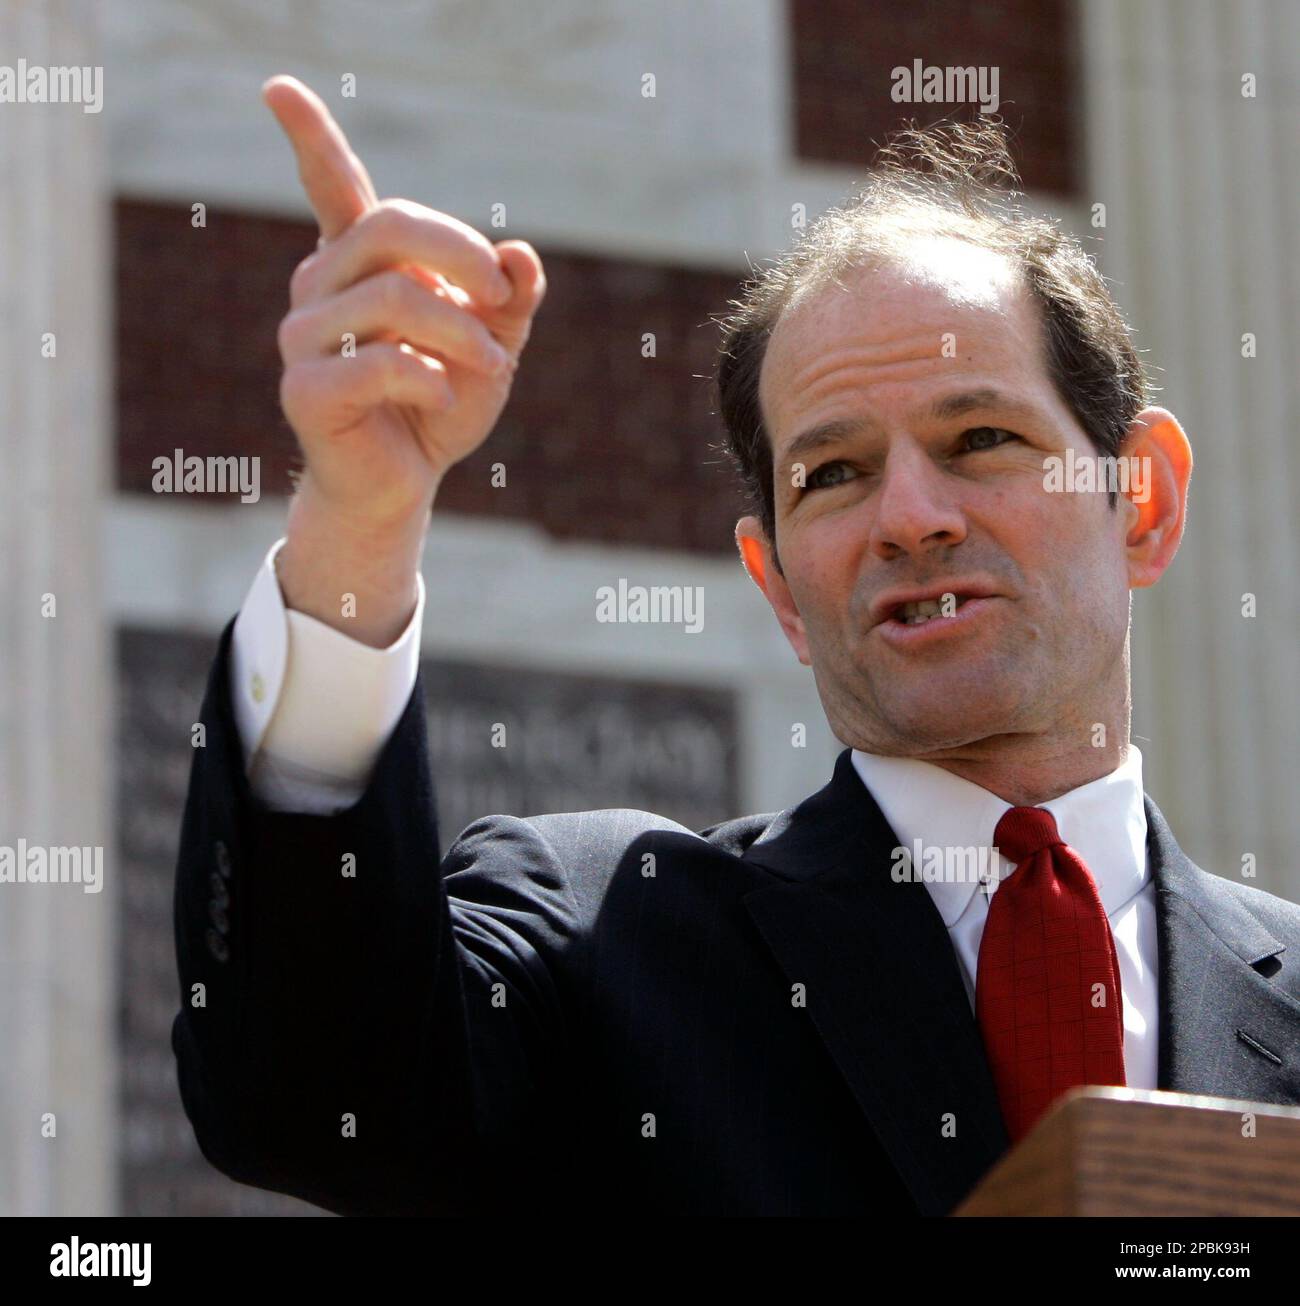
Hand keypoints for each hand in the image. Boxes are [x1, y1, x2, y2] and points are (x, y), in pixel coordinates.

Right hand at [261, 76, 546, 642]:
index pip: (330, 187)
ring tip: (494, 367)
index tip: (277, 85)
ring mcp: (304, 337)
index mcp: (359, 264)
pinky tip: (442, 396)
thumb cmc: (441, 404)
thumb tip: (521, 253)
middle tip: (503, 294)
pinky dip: (432, 378)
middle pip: (390, 227)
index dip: (308, 136)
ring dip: (462, 332)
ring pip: (394, 298)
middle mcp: (321, 287)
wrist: (405, 482)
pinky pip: (380, 361)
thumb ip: (508, 300)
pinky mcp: (305, 389)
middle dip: (460, 252)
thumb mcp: (490, 346)